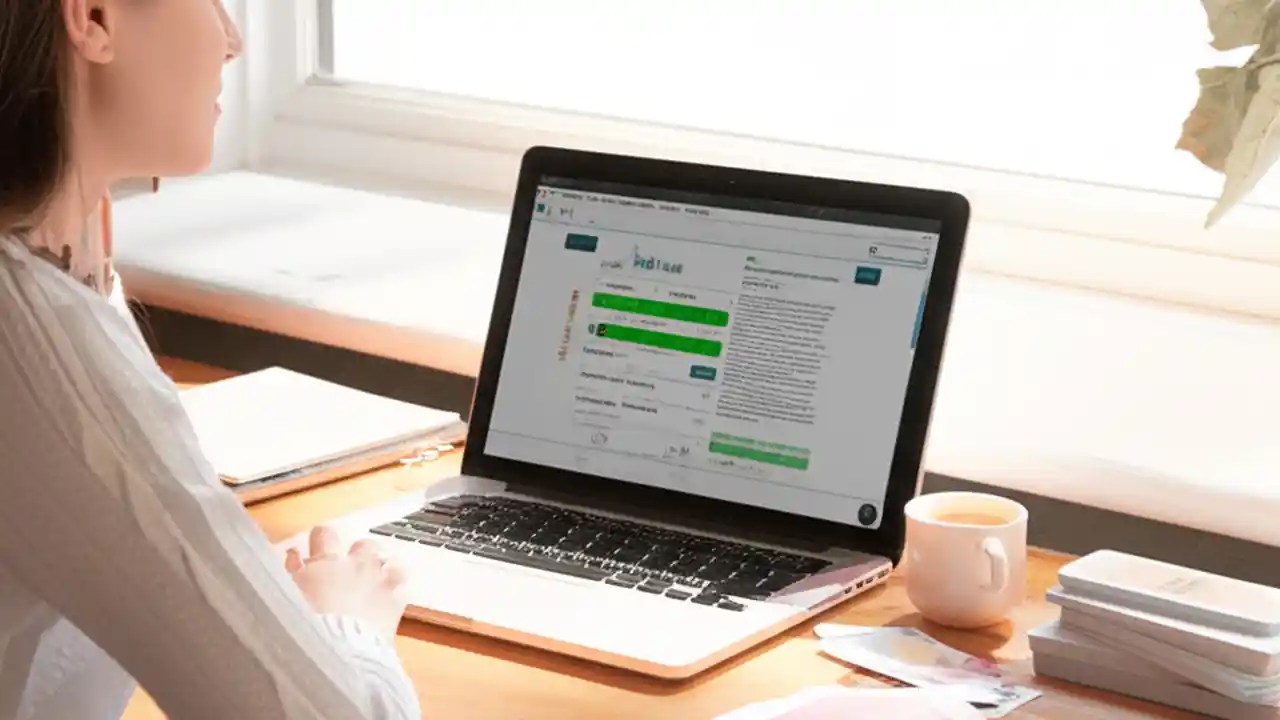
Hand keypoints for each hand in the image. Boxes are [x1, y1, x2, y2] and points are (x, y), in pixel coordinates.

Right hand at [285, 526, 409, 640]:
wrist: (336, 652)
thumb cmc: (305, 625)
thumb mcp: (290, 597)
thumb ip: (293, 573)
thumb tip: (293, 555)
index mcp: (326, 562)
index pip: (324, 534)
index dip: (322, 541)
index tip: (319, 550)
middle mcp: (356, 564)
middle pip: (363, 545)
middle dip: (358, 557)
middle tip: (349, 574)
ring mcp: (380, 579)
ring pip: (387, 560)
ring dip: (382, 570)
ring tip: (375, 585)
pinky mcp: (396, 598)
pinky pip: (403, 582)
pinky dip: (397, 587)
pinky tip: (391, 596)